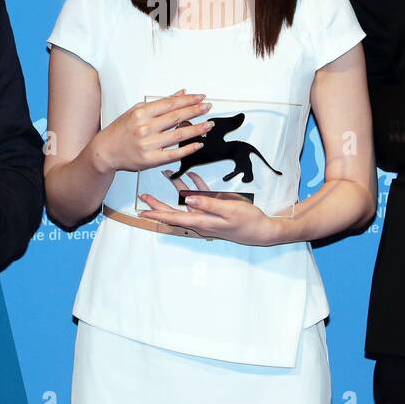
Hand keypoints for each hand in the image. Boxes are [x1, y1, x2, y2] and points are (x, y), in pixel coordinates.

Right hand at [89, 89, 213, 173]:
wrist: (105, 151)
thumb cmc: (120, 130)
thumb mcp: (137, 111)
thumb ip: (161, 103)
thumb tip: (181, 93)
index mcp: (141, 113)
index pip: (170, 104)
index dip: (188, 100)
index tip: (200, 98)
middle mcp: (144, 127)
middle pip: (176, 117)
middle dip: (195, 111)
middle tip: (208, 107)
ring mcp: (148, 144)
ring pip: (178, 135)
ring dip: (197, 129)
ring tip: (208, 125)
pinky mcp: (150, 160)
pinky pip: (174, 154)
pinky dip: (188, 149)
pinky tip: (198, 144)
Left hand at [137, 170, 279, 245]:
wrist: (261, 229)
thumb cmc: (246, 222)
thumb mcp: (228, 211)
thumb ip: (208, 204)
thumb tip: (188, 200)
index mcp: (202, 221)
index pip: (173, 218)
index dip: (157, 214)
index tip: (143, 212)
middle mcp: (201, 218)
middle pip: (174, 211)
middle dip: (158, 204)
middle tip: (144, 196)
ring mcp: (208, 212)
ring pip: (187, 200)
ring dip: (177, 187)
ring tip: (166, 175)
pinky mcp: (216, 206)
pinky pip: (202, 194)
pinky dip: (196, 184)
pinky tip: (191, 174)